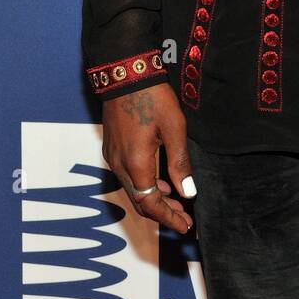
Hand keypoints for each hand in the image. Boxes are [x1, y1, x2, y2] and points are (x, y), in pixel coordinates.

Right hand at [102, 83, 195, 235]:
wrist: (125, 73)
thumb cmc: (152, 97)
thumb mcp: (174, 128)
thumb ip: (180, 163)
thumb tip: (187, 192)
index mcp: (136, 163)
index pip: (151, 204)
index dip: (168, 218)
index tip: (185, 225)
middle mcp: (119, 165)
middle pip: (139, 201)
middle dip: (162, 213)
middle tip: (184, 217)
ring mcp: (112, 156)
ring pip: (133, 189)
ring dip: (153, 199)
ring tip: (176, 200)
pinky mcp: (111, 147)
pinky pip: (127, 176)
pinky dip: (144, 185)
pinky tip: (159, 180)